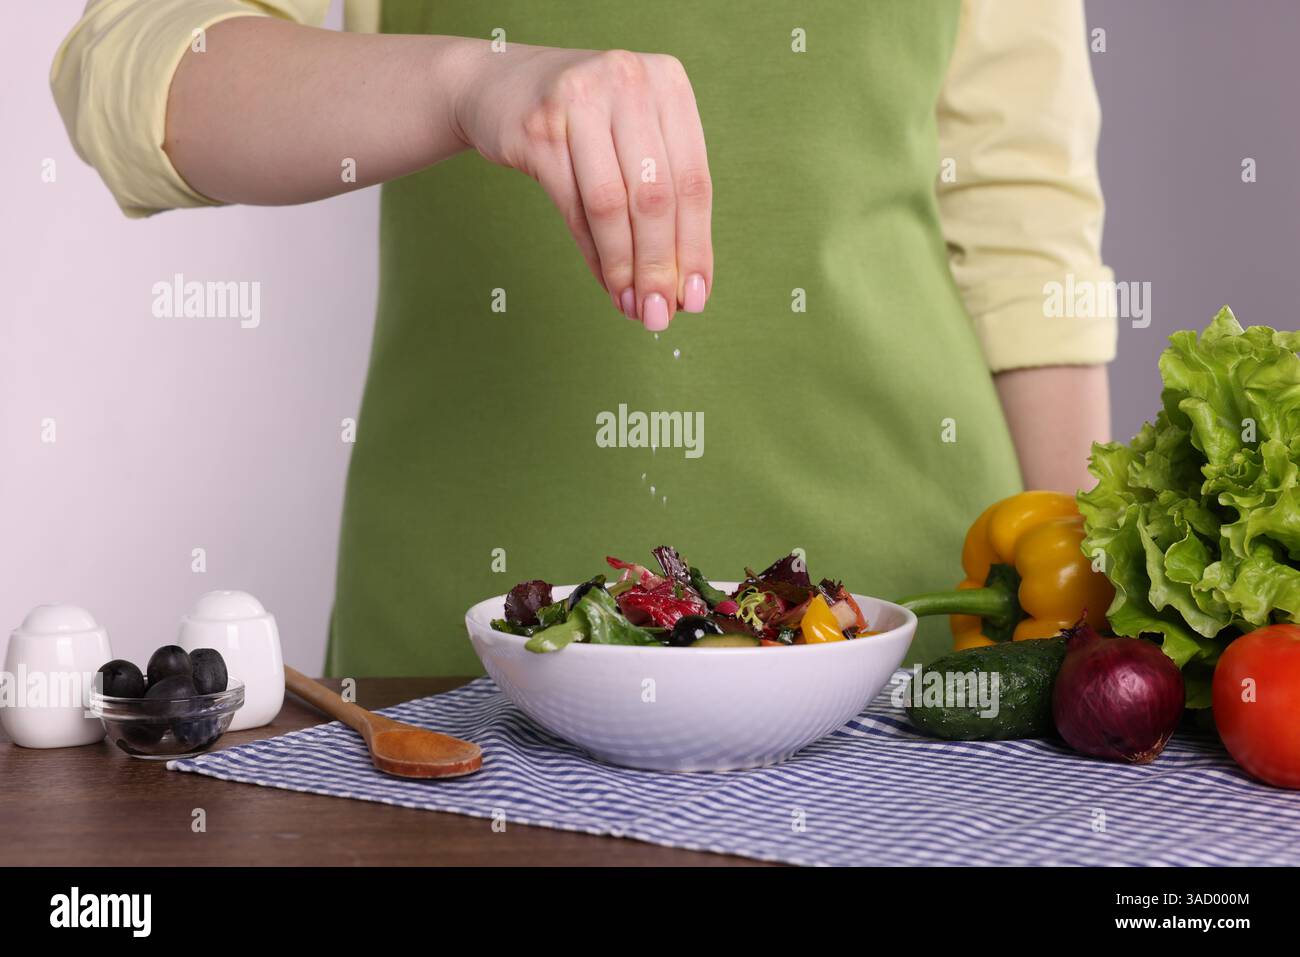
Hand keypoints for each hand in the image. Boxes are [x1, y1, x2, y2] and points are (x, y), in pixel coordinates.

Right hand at [452, 44, 712, 330]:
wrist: (501, 85)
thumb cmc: (584, 120)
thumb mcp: (634, 137)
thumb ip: (663, 195)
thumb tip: (681, 286)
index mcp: (669, 82)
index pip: (694, 180)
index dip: (696, 246)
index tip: (695, 297)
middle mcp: (628, 82)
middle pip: (656, 195)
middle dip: (660, 265)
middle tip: (660, 314)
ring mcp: (580, 100)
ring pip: (612, 205)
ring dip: (625, 267)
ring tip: (634, 307)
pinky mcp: (538, 129)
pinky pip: (573, 206)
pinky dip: (594, 253)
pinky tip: (607, 283)